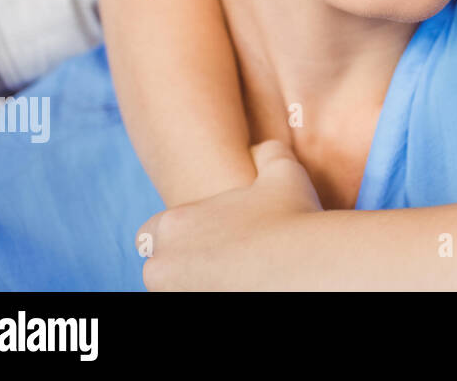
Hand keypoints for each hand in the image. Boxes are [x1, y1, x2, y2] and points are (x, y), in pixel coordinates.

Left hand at [137, 139, 322, 289]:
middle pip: (159, 268)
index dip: (177, 236)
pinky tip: (244, 286)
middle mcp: (164, 264)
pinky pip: (196, 300)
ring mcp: (176, 294)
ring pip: (176, 290)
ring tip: (233, 277)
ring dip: (196, 283)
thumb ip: (267, 153)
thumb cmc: (293, 216)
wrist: (307, 266)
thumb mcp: (283, 171)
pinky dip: (213, 293)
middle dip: (183, 265)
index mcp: (174, 224)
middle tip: (221, 261)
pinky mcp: (196, 309)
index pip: (149, 233)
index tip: (206, 238)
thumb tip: (262, 148)